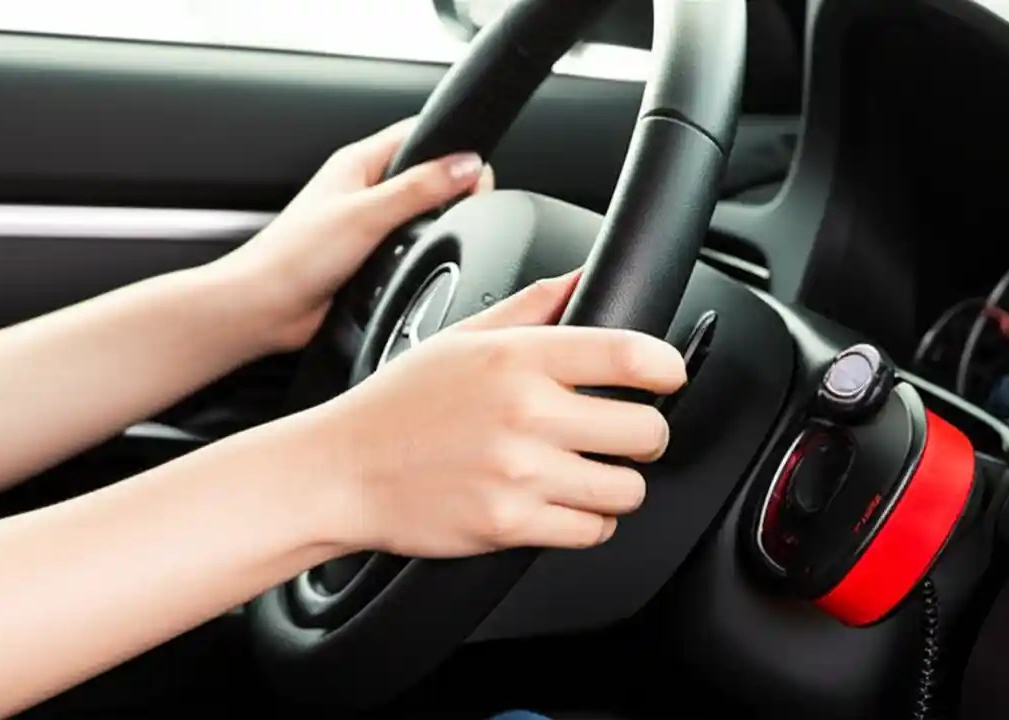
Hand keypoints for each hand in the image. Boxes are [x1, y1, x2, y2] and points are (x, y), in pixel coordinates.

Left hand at [211, 117, 494, 353]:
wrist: (263, 308)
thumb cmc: (293, 257)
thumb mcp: (367, 214)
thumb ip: (420, 188)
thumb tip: (467, 165)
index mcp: (359, 162)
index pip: (419, 134)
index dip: (453, 146)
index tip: (478, 171)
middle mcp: (363, 188)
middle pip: (426, 174)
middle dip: (451, 189)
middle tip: (466, 208)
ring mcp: (366, 223)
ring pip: (420, 213)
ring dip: (435, 224)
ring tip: (441, 236)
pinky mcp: (368, 257)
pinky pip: (408, 246)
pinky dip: (420, 252)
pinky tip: (421, 262)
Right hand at [308, 270, 687, 557]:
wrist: (341, 470)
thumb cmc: (398, 405)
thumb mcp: (461, 337)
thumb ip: (532, 306)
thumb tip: (583, 276)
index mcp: (516, 358)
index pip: (630, 354)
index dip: (667, 367)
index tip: (667, 376)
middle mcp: (525, 412)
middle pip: (645, 429)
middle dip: (645, 434)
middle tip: (625, 433)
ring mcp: (520, 473)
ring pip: (627, 488)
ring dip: (619, 483)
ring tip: (592, 472)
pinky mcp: (511, 525)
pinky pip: (592, 531)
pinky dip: (588, 522)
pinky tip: (564, 503)